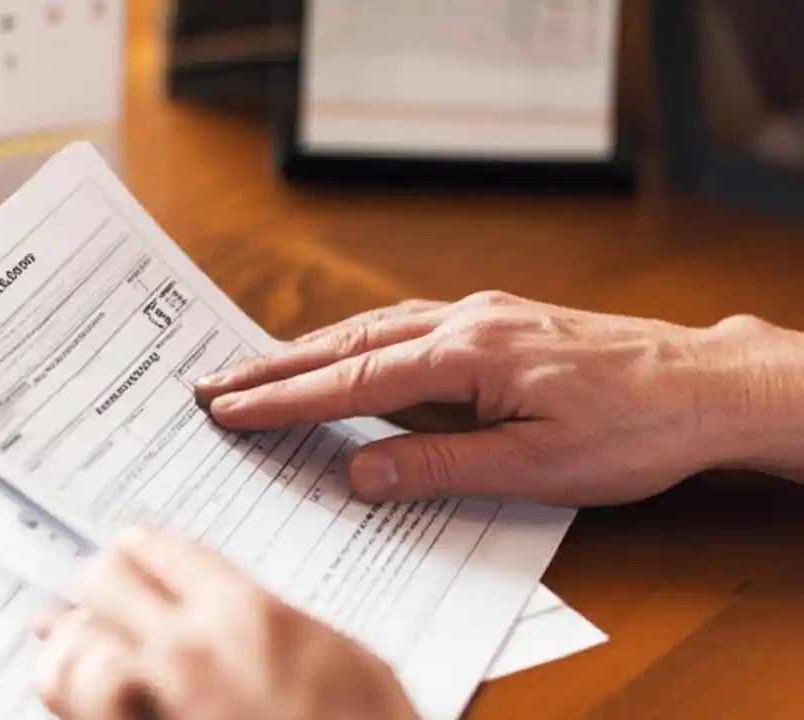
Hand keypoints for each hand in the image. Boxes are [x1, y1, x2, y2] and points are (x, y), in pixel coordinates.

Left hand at [32, 529, 415, 719]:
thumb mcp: (335, 650)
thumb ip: (265, 616)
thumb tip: (223, 602)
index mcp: (241, 614)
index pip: (152, 548)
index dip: (139, 548)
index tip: (134, 552)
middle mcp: (188, 653)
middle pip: (98, 581)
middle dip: (100, 585)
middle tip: (106, 592)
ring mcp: (156, 706)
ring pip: (70, 653)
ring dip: (76, 644)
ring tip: (85, 641)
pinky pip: (78, 713)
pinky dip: (78, 695)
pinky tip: (90, 689)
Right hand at [194, 292, 803, 505]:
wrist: (705, 384)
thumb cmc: (632, 429)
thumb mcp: (534, 469)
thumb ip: (436, 466)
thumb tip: (355, 471)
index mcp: (467, 355)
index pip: (351, 381)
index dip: (283, 399)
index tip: (226, 408)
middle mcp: (464, 322)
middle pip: (347, 343)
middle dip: (273, 365)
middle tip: (209, 381)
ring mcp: (480, 315)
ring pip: (372, 329)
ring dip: (308, 351)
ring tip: (254, 370)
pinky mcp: (496, 321)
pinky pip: (405, 327)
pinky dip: (356, 345)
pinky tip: (344, 357)